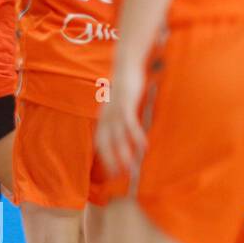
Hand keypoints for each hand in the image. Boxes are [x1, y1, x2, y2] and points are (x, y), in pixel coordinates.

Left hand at [95, 62, 147, 177]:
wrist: (125, 66)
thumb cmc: (125, 88)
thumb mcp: (120, 106)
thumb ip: (121, 119)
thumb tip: (125, 133)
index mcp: (104, 119)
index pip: (100, 143)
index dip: (105, 158)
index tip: (111, 173)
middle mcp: (106, 117)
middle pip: (106, 144)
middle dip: (111, 161)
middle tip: (119, 177)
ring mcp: (115, 111)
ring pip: (117, 137)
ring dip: (124, 154)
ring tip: (131, 169)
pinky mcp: (126, 104)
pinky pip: (129, 124)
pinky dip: (135, 136)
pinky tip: (143, 147)